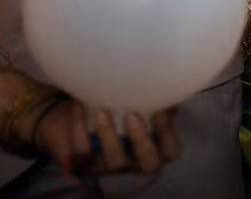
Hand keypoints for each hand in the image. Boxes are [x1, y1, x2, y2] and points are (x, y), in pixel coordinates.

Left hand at [34, 103, 179, 178]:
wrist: (86, 118)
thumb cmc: (124, 109)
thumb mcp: (143, 106)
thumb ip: (157, 101)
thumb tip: (167, 85)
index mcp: (157, 150)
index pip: (170, 150)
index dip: (167, 133)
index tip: (159, 110)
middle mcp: (136, 162)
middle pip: (147, 162)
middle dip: (141, 140)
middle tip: (132, 115)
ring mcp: (111, 166)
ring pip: (113, 160)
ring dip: (108, 135)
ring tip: (102, 110)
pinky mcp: (85, 164)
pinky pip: (83, 151)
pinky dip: (79, 128)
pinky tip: (79, 105)